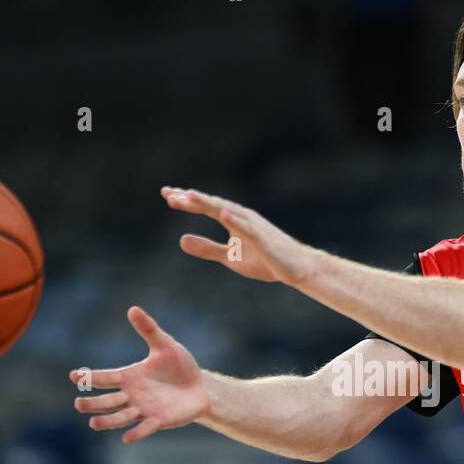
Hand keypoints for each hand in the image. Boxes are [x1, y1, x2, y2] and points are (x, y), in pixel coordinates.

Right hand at [69, 306, 210, 443]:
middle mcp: (132, 395)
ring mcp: (143, 409)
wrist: (200, 387)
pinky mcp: (158, 421)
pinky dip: (136, 433)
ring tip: (94, 423)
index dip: (90, 378)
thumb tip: (133, 309)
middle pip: (108, 401)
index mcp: (129, 376)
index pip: (106, 377)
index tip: (74, 376)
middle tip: (78, 404)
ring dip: (108, 421)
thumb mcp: (165, 345)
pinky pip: (145, 428)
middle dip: (93, 403)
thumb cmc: (179, 365)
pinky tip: (126, 438)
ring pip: (121, 417)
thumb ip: (149, 329)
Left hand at [162, 186, 315, 284]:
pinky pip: (248, 227)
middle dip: (191, 199)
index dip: (186, 201)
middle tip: (168, 194)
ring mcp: (254, 226)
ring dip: (208, 202)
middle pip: (212, 204)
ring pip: (227, 210)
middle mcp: (242, 217)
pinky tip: (221, 213)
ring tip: (189, 195)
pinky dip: (234, 219)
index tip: (166, 195)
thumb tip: (180, 240)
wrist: (296, 269)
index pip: (206, 207)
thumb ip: (207, 248)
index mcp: (233, 220)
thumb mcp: (229, 257)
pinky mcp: (264, 239)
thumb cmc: (265, 261)